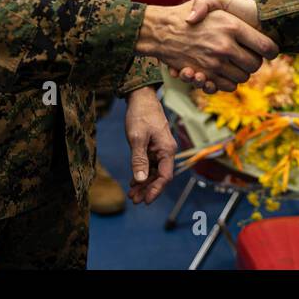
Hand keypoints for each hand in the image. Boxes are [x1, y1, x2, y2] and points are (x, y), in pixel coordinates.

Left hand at [124, 86, 175, 203]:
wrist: (141, 98)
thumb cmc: (141, 115)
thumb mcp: (137, 138)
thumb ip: (139, 159)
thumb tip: (140, 179)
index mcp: (167, 149)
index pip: (165, 176)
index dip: (155, 190)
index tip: (145, 201)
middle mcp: (166, 151)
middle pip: (160, 176)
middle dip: (148, 189)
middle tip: (134, 200)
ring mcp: (160, 148)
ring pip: (154, 171)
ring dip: (144, 183)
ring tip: (132, 194)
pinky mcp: (153, 146)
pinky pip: (150, 164)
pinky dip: (142, 173)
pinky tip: (133, 181)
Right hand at [138, 0, 276, 91]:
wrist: (161, 30)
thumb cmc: (189, 12)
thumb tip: (254, 7)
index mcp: (232, 26)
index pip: (267, 46)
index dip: (271, 50)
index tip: (268, 49)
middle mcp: (225, 46)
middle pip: (256, 65)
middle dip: (255, 61)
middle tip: (248, 55)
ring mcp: (214, 63)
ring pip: (243, 77)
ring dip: (242, 71)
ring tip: (235, 61)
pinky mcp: (204, 75)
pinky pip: (228, 86)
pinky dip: (229, 81)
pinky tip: (224, 71)